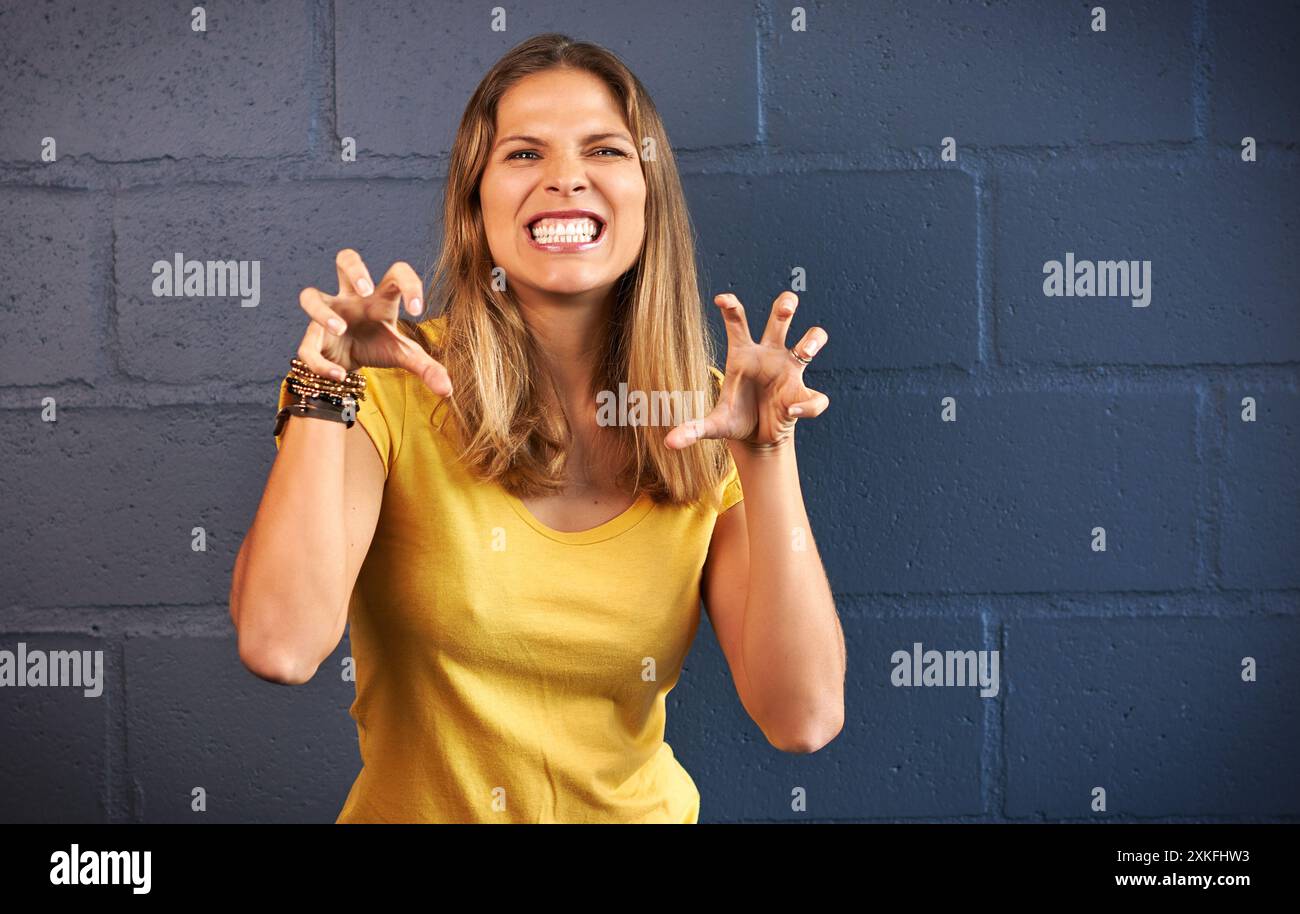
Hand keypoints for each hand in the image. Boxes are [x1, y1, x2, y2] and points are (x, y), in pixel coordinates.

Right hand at [295, 248, 452, 395]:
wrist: (350, 365)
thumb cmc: (377, 346)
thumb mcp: (405, 355)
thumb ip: (427, 368)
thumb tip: (448, 390)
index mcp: (379, 297)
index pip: (396, 273)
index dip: (409, 284)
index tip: (418, 310)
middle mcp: (351, 299)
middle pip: (345, 259)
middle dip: (354, 268)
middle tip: (364, 289)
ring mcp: (328, 314)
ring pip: (310, 295)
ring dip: (323, 311)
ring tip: (340, 329)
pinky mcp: (312, 338)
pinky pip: (307, 347)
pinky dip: (320, 362)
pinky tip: (338, 375)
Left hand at [665, 291, 828, 451]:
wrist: (758, 439)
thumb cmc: (736, 420)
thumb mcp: (714, 425)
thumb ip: (694, 429)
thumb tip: (669, 443)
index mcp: (743, 355)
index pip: (738, 323)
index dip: (732, 307)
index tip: (722, 299)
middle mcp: (769, 355)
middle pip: (780, 320)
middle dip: (786, 306)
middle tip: (787, 306)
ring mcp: (789, 371)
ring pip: (811, 340)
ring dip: (814, 340)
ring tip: (807, 350)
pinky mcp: (803, 393)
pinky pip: (814, 397)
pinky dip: (807, 406)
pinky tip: (791, 413)